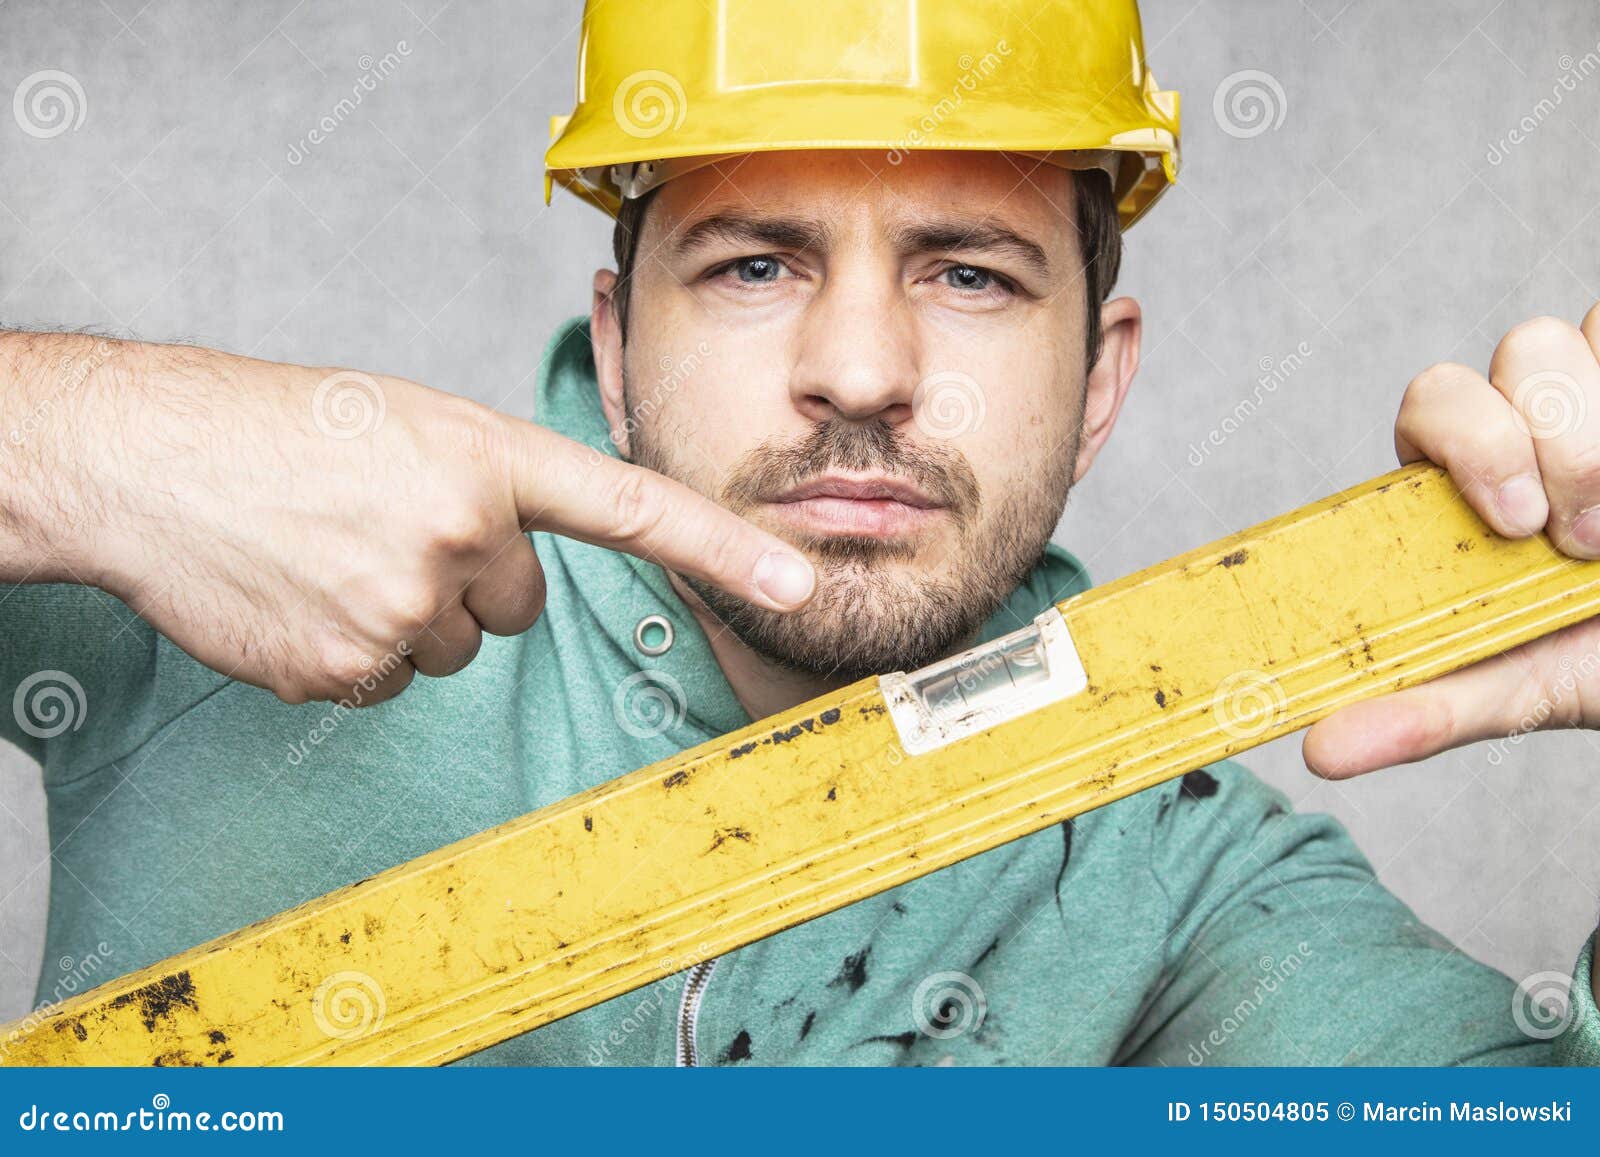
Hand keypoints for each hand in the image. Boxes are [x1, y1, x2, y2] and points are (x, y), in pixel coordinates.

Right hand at [69, 343, 813, 704]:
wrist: (150, 458)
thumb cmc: (282, 429)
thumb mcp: (408, 422)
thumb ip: (489, 483)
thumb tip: (523, 560)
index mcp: (486, 454)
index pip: (631, 507)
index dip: (724, 547)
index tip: (797, 580)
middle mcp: (462, 530)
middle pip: (519, 604)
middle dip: (469, 581)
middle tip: (387, 532)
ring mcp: (406, 603)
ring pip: (455, 648)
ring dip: (410, 617)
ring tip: (336, 558)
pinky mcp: (351, 666)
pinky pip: (390, 681)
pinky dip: (355, 652)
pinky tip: (304, 596)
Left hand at [1304, 304, 1599, 776]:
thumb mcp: (1525, 687)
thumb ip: (1428, 709)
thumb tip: (1320, 753)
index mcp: (1476, 476)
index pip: (1436, 400)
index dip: (1469, 440)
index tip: (1512, 525)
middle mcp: (1539, 419)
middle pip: (1517, 348)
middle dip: (1545, 440)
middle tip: (1573, 540)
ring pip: (1570, 333)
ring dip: (1593, 434)